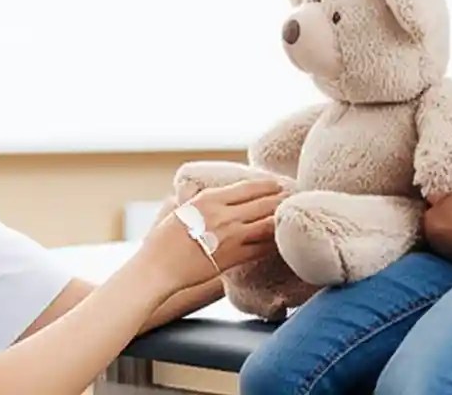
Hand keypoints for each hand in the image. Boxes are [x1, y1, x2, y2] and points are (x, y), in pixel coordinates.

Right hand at [141, 179, 284, 290]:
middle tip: (293, 197)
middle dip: (281, 199)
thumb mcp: (176, 210)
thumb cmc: (161, 241)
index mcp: (209, 199)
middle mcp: (223, 214)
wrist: (158, 268)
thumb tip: (191, 193)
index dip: (267, 185)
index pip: (247, 187)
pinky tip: (281, 241)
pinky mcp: (234, 257)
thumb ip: (190, 199)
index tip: (277, 183)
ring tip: (292, 216)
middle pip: (263, 203)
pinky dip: (274, 243)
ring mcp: (231, 237)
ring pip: (267, 225)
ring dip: (281, 220)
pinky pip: (261, 248)